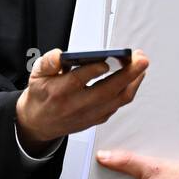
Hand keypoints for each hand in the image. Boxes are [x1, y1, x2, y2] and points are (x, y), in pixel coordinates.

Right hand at [14, 48, 148, 154]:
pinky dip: (129, 90)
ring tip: (141, 65)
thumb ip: (48, 62)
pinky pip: (118, 105)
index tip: (107, 59)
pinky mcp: (97, 119)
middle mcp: (77, 105)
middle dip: (128, 73)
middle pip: (107, 90)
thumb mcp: (37, 74)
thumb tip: (60, 55)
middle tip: (140, 58)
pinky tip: (133, 77)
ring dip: (134, 81)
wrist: (39, 123)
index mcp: (60, 92)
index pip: (79, 80)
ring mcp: (89, 114)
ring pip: (118, 99)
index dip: (95, 69)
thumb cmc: (42, 95)